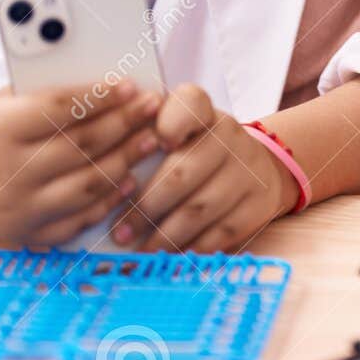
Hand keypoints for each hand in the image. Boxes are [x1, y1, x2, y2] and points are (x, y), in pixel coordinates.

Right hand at [0, 81, 162, 246]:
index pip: (57, 108)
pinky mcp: (29, 234)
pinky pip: (82, 217)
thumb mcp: (9, 98)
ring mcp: (17, 209)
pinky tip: (130, 177)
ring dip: (126, 159)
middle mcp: (4, 173)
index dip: (100, 96)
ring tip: (150, 138)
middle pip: (80, 145)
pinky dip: (110, 197)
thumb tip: (113, 83)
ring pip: (88, 183)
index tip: (131, 86)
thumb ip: (51, 90)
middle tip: (152, 107)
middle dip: (124, 123)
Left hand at [112, 85, 297, 252]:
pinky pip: (222, 232)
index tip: (158, 143)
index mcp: (204, 112)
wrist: (257, 166)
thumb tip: (100, 167)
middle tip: (120, 232)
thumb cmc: (197, 150)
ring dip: (165, 235)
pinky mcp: (259, 203)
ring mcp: (248, 170)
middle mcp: (229, 136)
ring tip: (139, 250)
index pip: (191, 103)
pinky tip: (172, 256)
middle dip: (146, 206)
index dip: (172, 122)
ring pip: (200, 208)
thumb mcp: (177, 131)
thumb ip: (143, 135)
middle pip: (183, 172)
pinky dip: (193, 247)